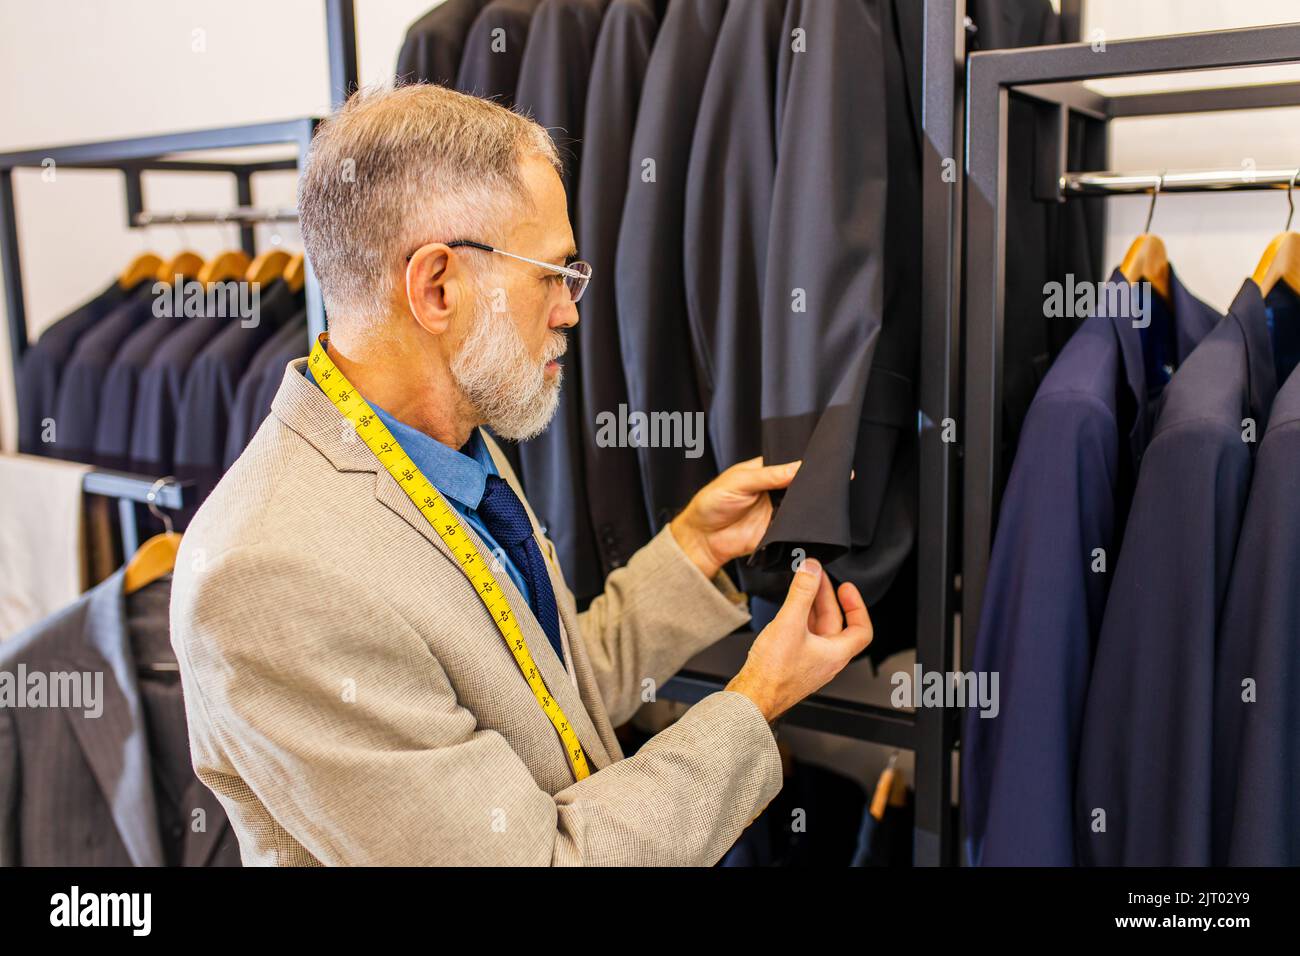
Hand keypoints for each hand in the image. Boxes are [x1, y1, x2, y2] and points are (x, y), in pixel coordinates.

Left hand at [669, 457, 800, 578]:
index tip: (814, 466)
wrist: (703, 538)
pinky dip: (798, 526)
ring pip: (800, 507)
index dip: (801, 465)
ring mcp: (776, 511)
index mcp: (764, 472)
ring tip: (804, 503)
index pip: (789, 464)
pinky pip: (794, 528)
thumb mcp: (739, 481)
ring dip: (803, 506)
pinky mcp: (777, 531)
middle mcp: (773, 490)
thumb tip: (797, 467)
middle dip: (805, 486)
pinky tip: (798, 521)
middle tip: (810, 487)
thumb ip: (768, 475)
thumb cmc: (712, 503)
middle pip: (798, 486)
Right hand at [726, 559, 872, 721]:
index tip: (847, 589)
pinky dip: (800, 619)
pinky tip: (788, 610)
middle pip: (835, 624)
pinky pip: (804, 637)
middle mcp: (827, 660)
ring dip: (812, 606)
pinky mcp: (794, 664)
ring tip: (803, 587)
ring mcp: (810, 663)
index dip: (857, 606)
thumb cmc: (772, 674)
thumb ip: (802, 593)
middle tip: (817, 577)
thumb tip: (811, 569)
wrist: (751, 698)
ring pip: (818, 629)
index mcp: (836, 654)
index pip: (862, 629)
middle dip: (827, 597)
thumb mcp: (790, 623)